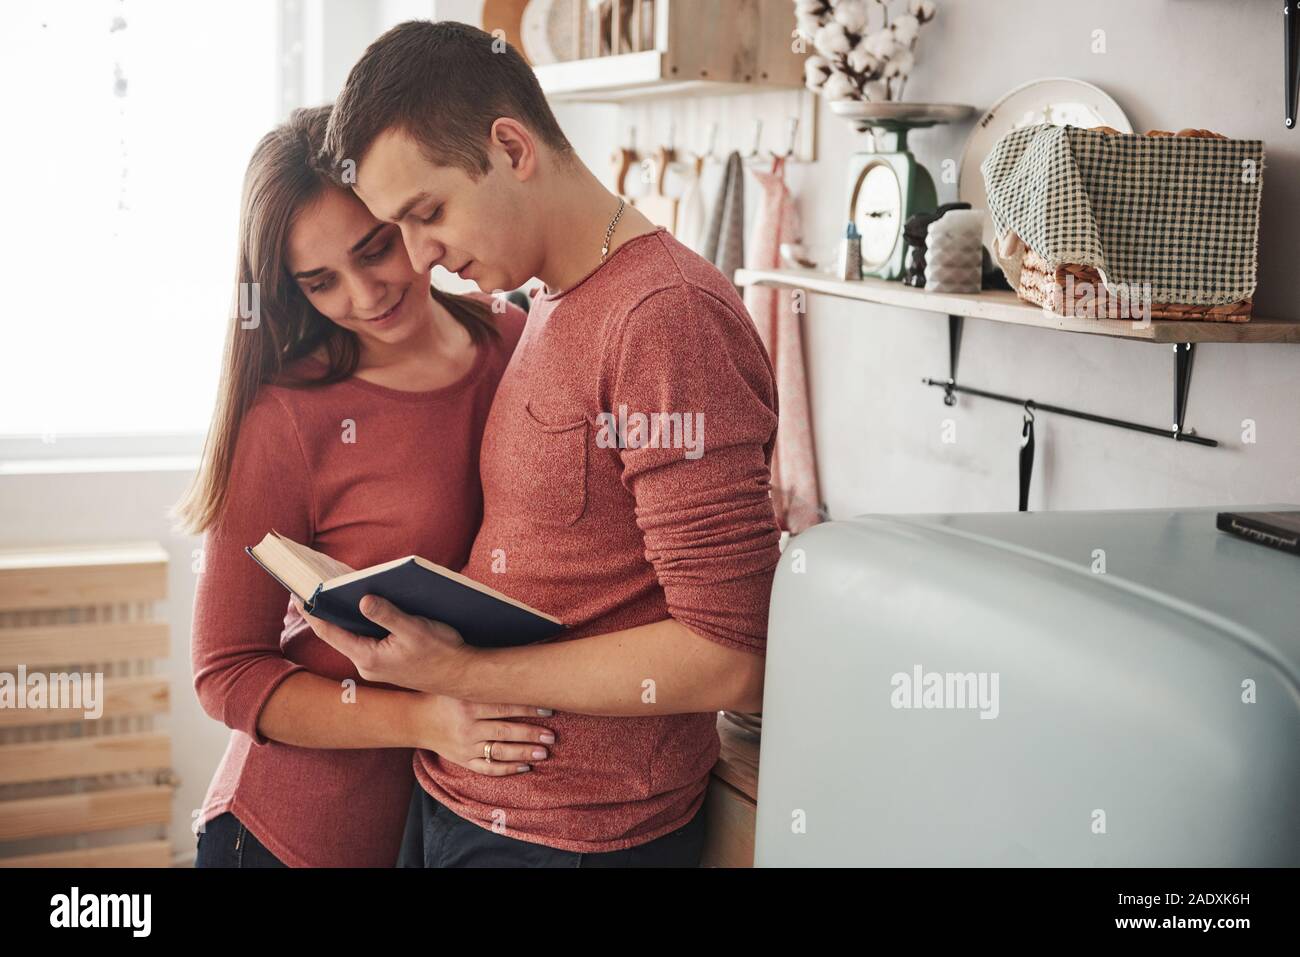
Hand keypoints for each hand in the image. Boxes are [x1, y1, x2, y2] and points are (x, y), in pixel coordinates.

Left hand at [291, 594, 467, 693]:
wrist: (463, 676)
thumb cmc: (442, 654)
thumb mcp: (415, 630)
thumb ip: (387, 615)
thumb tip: (363, 600)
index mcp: (369, 657)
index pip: (331, 633)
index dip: (313, 613)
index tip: (298, 596)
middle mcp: (368, 664)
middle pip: (339, 634)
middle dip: (327, 611)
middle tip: (312, 588)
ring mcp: (378, 665)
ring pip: (354, 636)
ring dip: (346, 616)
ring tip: (336, 593)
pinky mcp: (389, 662)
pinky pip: (368, 639)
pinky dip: (363, 623)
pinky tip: (366, 607)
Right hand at [414, 693, 556, 775]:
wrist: (416, 720)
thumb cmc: (445, 697)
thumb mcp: (461, 686)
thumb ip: (486, 682)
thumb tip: (520, 672)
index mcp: (468, 703)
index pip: (504, 706)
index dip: (528, 708)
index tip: (549, 709)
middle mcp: (467, 726)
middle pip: (505, 730)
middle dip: (531, 733)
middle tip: (552, 736)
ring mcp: (465, 746)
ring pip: (499, 751)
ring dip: (523, 752)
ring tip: (544, 752)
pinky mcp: (463, 760)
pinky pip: (487, 768)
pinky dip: (507, 769)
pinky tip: (525, 767)